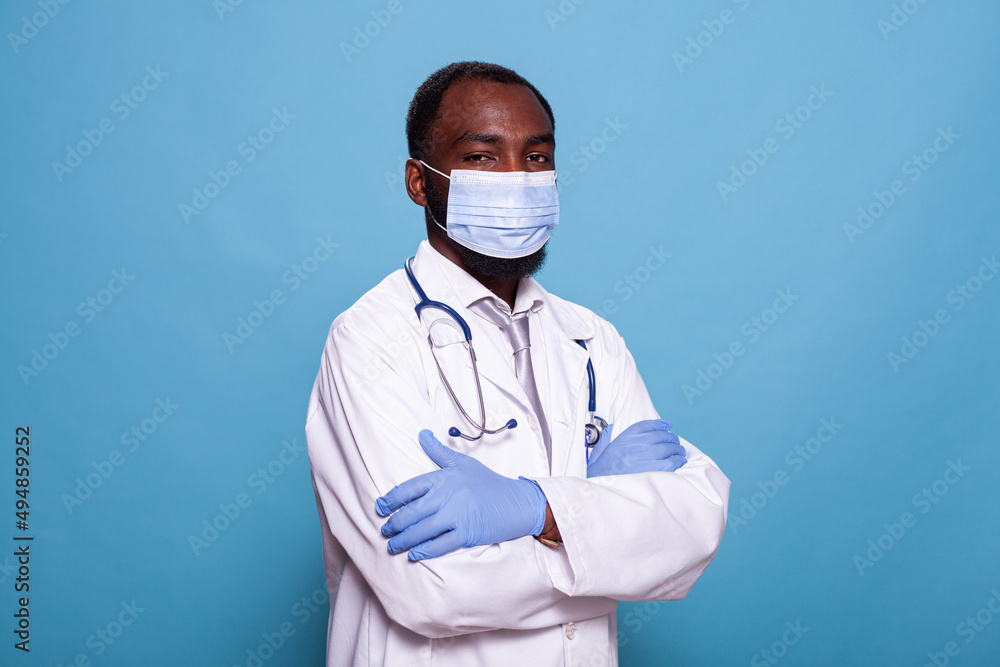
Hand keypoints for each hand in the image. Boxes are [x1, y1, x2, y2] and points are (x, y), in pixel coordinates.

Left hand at [376, 430, 547, 560]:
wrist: (517, 502)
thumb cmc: (488, 482)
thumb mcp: (464, 463)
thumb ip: (438, 451)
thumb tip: (422, 434)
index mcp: (444, 478)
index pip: (409, 488)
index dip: (391, 499)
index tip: (380, 507)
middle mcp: (448, 496)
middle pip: (411, 512)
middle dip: (394, 524)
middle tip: (385, 530)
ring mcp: (457, 515)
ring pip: (421, 530)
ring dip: (403, 540)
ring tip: (393, 545)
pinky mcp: (467, 533)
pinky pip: (440, 545)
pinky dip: (425, 550)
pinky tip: (414, 554)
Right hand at [587, 419, 686, 477]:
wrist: (604, 489)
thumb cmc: (600, 475)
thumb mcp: (598, 453)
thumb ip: (605, 439)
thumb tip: (611, 428)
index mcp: (623, 439)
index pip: (645, 426)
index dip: (659, 425)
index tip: (666, 425)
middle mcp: (636, 445)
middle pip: (660, 436)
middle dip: (671, 439)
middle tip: (675, 443)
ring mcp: (647, 457)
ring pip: (669, 448)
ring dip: (677, 449)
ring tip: (680, 453)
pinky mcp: (656, 470)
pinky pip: (673, 461)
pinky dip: (678, 461)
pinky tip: (680, 462)